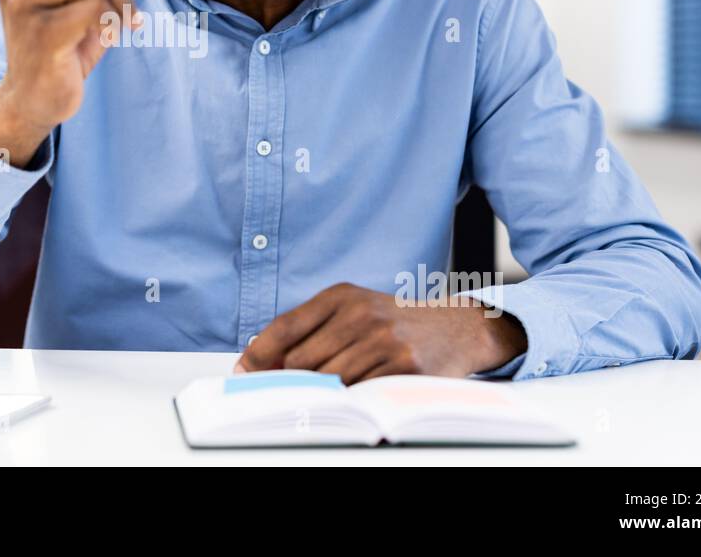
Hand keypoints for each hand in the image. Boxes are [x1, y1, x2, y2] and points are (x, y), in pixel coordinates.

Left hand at [235, 282, 527, 382]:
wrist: (457, 327)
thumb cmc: (394, 322)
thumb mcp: (353, 310)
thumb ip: (310, 329)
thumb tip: (260, 361)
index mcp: (342, 296)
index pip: (285, 326)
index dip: (259, 354)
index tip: (243, 372)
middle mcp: (361, 314)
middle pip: (301, 361)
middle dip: (287, 382)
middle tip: (279, 395)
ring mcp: (384, 341)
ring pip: (327, 381)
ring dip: (318, 396)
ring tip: (318, 401)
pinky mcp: (403, 368)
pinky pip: (358, 394)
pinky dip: (346, 403)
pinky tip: (347, 404)